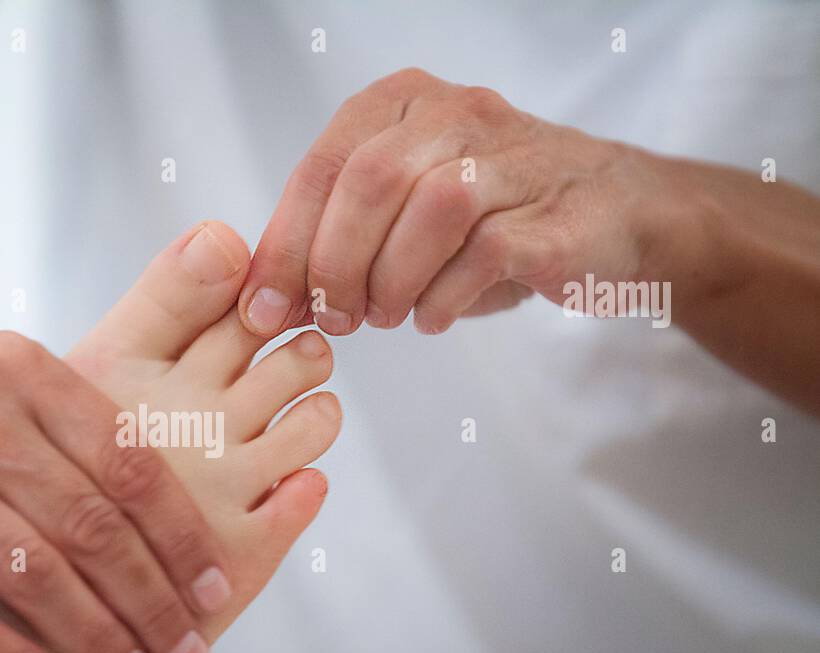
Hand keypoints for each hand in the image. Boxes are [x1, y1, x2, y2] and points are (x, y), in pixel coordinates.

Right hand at [0, 221, 334, 652]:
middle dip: (154, 603)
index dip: (183, 537)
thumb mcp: (0, 373)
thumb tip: (175, 516)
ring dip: (92, 635)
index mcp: (22, 372)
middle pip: (89, 526)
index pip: (129, 464)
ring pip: (23, 568)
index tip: (216, 592)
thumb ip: (76, 429)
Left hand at [239, 67, 678, 336]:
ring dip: (391, 280)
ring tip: (386, 316)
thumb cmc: (493, 216)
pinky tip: (435, 317)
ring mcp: (513, 157)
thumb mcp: (405, 207)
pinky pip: (486, 251)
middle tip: (332, 319)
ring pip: (429, 208)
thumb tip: (266, 295)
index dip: (285, 244)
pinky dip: (444, 297)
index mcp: (404, 102)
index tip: (263, 309)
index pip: (323, 165)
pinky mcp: (555, 213)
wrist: (620, 215)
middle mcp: (458, 113)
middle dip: (334, 264)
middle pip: (370, 181)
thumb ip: (338, 232)